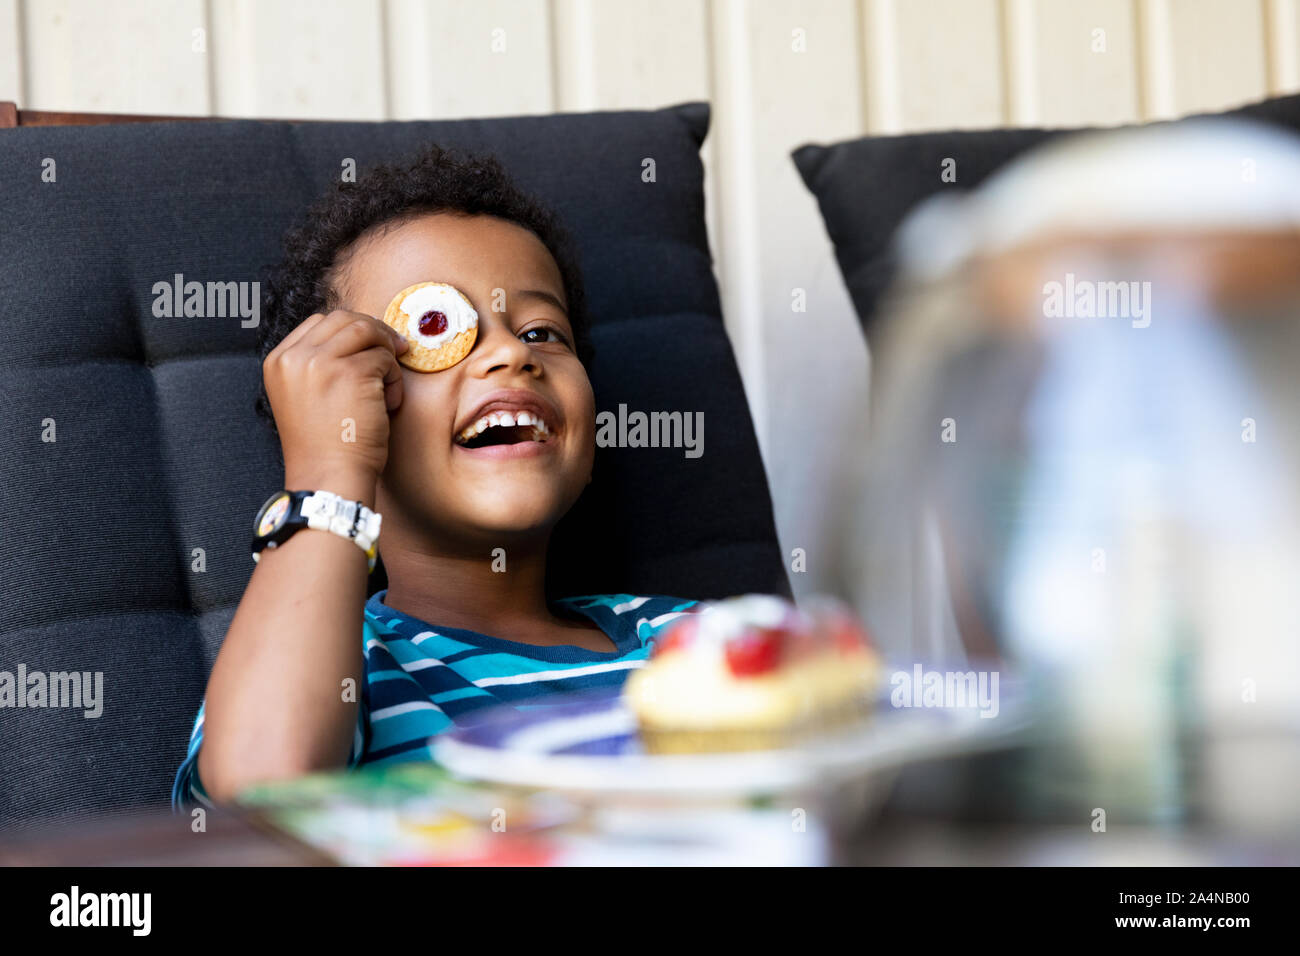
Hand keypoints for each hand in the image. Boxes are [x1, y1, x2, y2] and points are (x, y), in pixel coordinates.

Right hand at [263, 309, 408, 487]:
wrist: (329, 478)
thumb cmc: (326, 447)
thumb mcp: (305, 397)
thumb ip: (318, 365)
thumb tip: (360, 336)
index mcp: (279, 362)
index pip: (318, 322)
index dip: (350, 330)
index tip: (370, 346)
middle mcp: (295, 357)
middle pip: (344, 319)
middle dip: (374, 332)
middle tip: (396, 350)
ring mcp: (321, 362)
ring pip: (367, 332)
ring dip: (387, 355)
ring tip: (388, 387)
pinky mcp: (350, 373)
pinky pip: (385, 358)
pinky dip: (394, 379)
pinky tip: (388, 405)